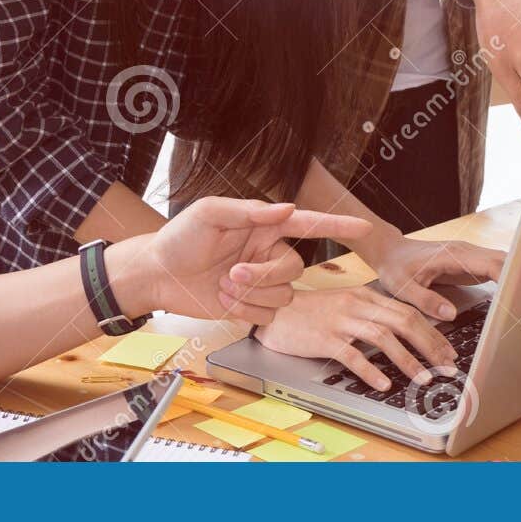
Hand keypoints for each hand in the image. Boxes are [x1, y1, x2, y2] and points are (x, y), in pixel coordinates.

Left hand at [126, 198, 370, 326]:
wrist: (157, 275)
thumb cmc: (179, 238)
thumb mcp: (208, 214)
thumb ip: (248, 210)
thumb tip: (287, 207)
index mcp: (262, 225)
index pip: (308, 223)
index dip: (337, 226)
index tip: (363, 228)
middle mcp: (267, 251)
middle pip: (295, 267)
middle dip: (264, 274)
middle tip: (232, 273)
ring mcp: (261, 280)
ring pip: (284, 294)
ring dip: (251, 294)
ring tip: (223, 285)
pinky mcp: (252, 305)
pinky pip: (269, 314)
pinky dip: (246, 311)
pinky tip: (225, 301)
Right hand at [252, 287, 456, 390]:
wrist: (274, 311)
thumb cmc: (311, 312)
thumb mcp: (346, 306)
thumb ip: (372, 316)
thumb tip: (405, 336)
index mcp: (365, 296)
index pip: (408, 311)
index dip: (432, 332)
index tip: (448, 352)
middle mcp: (356, 305)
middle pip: (402, 321)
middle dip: (430, 345)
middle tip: (446, 366)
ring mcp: (340, 321)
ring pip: (382, 336)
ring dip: (408, 359)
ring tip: (424, 378)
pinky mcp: (324, 338)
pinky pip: (352, 355)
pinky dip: (370, 371)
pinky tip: (383, 384)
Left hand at [370, 234, 505, 320]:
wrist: (391, 251)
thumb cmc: (396, 268)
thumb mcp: (404, 287)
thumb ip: (426, 300)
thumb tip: (451, 314)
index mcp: (454, 256)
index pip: (492, 264)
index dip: (510, 278)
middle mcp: (466, 252)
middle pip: (504, 261)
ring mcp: (470, 256)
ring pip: (503, 263)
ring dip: (517, 278)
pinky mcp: (470, 263)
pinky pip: (495, 268)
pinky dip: (508, 279)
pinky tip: (516, 295)